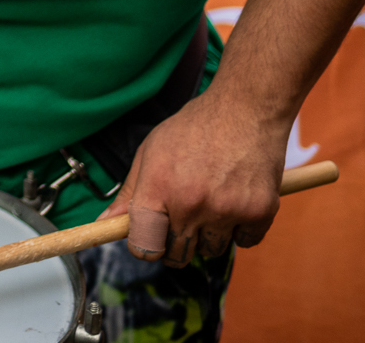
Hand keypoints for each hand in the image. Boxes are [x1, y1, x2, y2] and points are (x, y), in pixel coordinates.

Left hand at [96, 88, 287, 266]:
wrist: (245, 108)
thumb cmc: (193, 128)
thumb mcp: (151, 151)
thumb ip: (130, 192)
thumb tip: (105, 223)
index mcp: (157, 188)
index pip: (144, 246)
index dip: (145, 247)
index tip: (151, 239)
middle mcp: (190, 203)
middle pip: (178, 256)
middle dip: (177, 243)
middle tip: (185, 215)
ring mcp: (226, 210)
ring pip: (212, 251)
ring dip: (211, 234)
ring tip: (213, 198)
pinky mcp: (259, 212)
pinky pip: (245, 242)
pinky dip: (242, 228)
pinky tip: (237, 198)